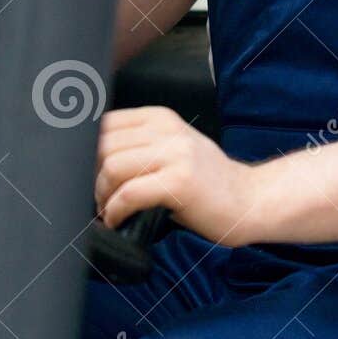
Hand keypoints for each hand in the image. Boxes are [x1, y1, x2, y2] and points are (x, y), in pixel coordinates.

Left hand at [95, 107, 264, 246]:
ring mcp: (175, 154)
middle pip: (103, 147)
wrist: (249, 200)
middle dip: (93, 179)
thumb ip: (138, 145)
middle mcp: (167, 130)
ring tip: (110, 211)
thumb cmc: (207, 181)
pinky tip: (119, 220)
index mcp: (160, 118)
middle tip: (100, 200)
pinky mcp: (179, 182)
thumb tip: (91, 161)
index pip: (105, 124)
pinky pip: (129, 194)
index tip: (90, 177)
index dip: (88, 154)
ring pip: (112, 168)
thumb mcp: (173, 148)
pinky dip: (116, 211)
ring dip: (102, 196)